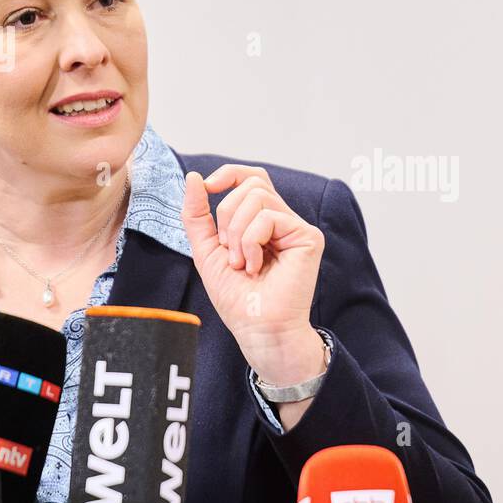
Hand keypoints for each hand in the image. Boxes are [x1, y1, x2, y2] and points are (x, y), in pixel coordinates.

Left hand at [181, 165, 326, 387]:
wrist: (257, 329)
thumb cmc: (237, 298)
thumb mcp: (206, 250)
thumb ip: (197, 215)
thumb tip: (194, 176)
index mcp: (263, 222)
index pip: (252, 178)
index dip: (230, 174)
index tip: (209, 186)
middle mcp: (283, 221)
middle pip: (252, 184)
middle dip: (228, 215)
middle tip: (230, 253)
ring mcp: (297, 228)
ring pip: (258, 196)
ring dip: (238, 233)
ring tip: (242, 263)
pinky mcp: (308, 237)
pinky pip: (269, 216)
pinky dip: (251, 241)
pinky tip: (256, 266)